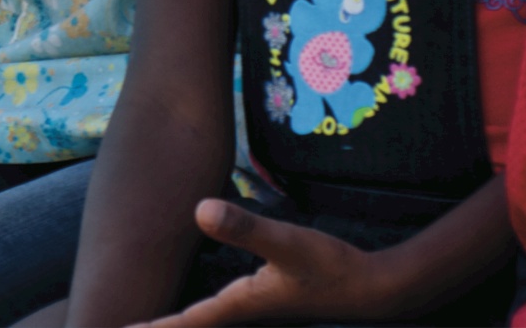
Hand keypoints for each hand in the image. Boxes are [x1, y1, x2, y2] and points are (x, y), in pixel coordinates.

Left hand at [138, 199, 407, 326]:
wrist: (379, 289)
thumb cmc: (333, 267)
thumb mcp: (287, 242)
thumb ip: (245, 228)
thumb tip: (199, 210)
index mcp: (236, 305)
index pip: (181, 323)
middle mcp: (241, 313)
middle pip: (189, 327)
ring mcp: (256, 311)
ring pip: (204, 322)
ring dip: (177, 324)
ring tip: (147, 324)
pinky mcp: (268, 301)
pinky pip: (220, 313)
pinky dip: (198, 315)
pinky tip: (197, 306)